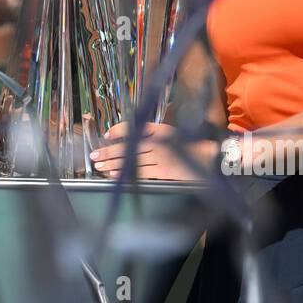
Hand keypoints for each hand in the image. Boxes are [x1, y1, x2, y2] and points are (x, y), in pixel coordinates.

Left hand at [89, 121, 217, 180]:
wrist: (209, 159)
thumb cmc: (190, 147)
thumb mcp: (172, 134)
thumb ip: (153, 133)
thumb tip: (133, 134)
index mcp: (160, 130)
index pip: (135, 127)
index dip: (119, 130)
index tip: (107, 134)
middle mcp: (159, 142)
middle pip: (128, 146)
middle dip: (108, 151)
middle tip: (94, 155)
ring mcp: (161, 157)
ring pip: (131, 159)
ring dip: (113, 163)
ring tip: (99, 166)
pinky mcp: (164, 172)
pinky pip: (140, 172)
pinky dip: (126, 173)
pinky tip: (114, 174)